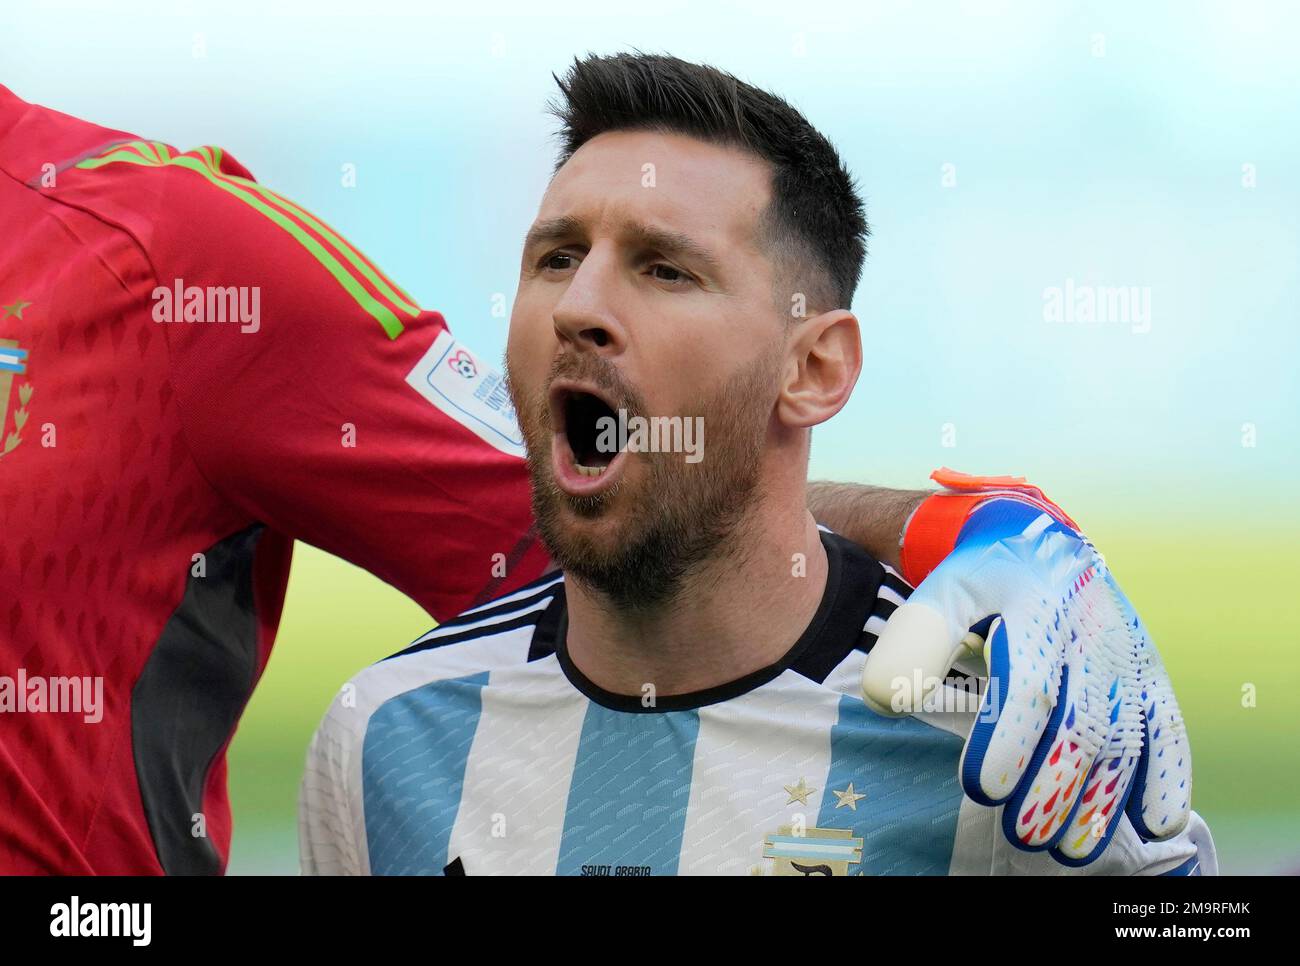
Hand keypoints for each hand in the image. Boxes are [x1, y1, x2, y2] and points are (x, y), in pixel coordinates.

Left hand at [862, 475, 1190, 865]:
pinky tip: (1157, 825)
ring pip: (1125, 735)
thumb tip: (880, 697)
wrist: (1036, 543)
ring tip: (1071, 849)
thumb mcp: (940, 594)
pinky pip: (1167, 728)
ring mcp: (1125, 656)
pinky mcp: (1148, 676)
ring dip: (1103, 797)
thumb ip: (913, 643)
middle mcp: (1089, 632)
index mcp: (1035, 608)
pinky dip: (1168, 777)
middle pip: (1080, 720)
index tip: (984, 788)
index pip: (1027, 684)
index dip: (1009, 739)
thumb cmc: (978, 582)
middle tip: (1022, 832)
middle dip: (1054, 784)